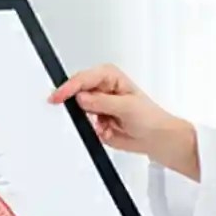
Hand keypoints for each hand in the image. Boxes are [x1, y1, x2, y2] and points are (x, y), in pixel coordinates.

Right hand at [49, 64, 198, 178]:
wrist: (156, 139)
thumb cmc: (150, 118)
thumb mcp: (127, 107)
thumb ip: (102, 102)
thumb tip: (82, 97)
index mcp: (110, 77)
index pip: (84, 78)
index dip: (70, 87)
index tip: (58, 96)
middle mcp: (101, 89)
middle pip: (76, 91)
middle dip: (73, 102)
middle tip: (69, 108)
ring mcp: (98, 105)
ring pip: (78, 109)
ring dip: (84, 118)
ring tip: (104, 123)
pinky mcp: (96, 121)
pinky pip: (83, 125)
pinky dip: (91, 129)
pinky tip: (106, 130)